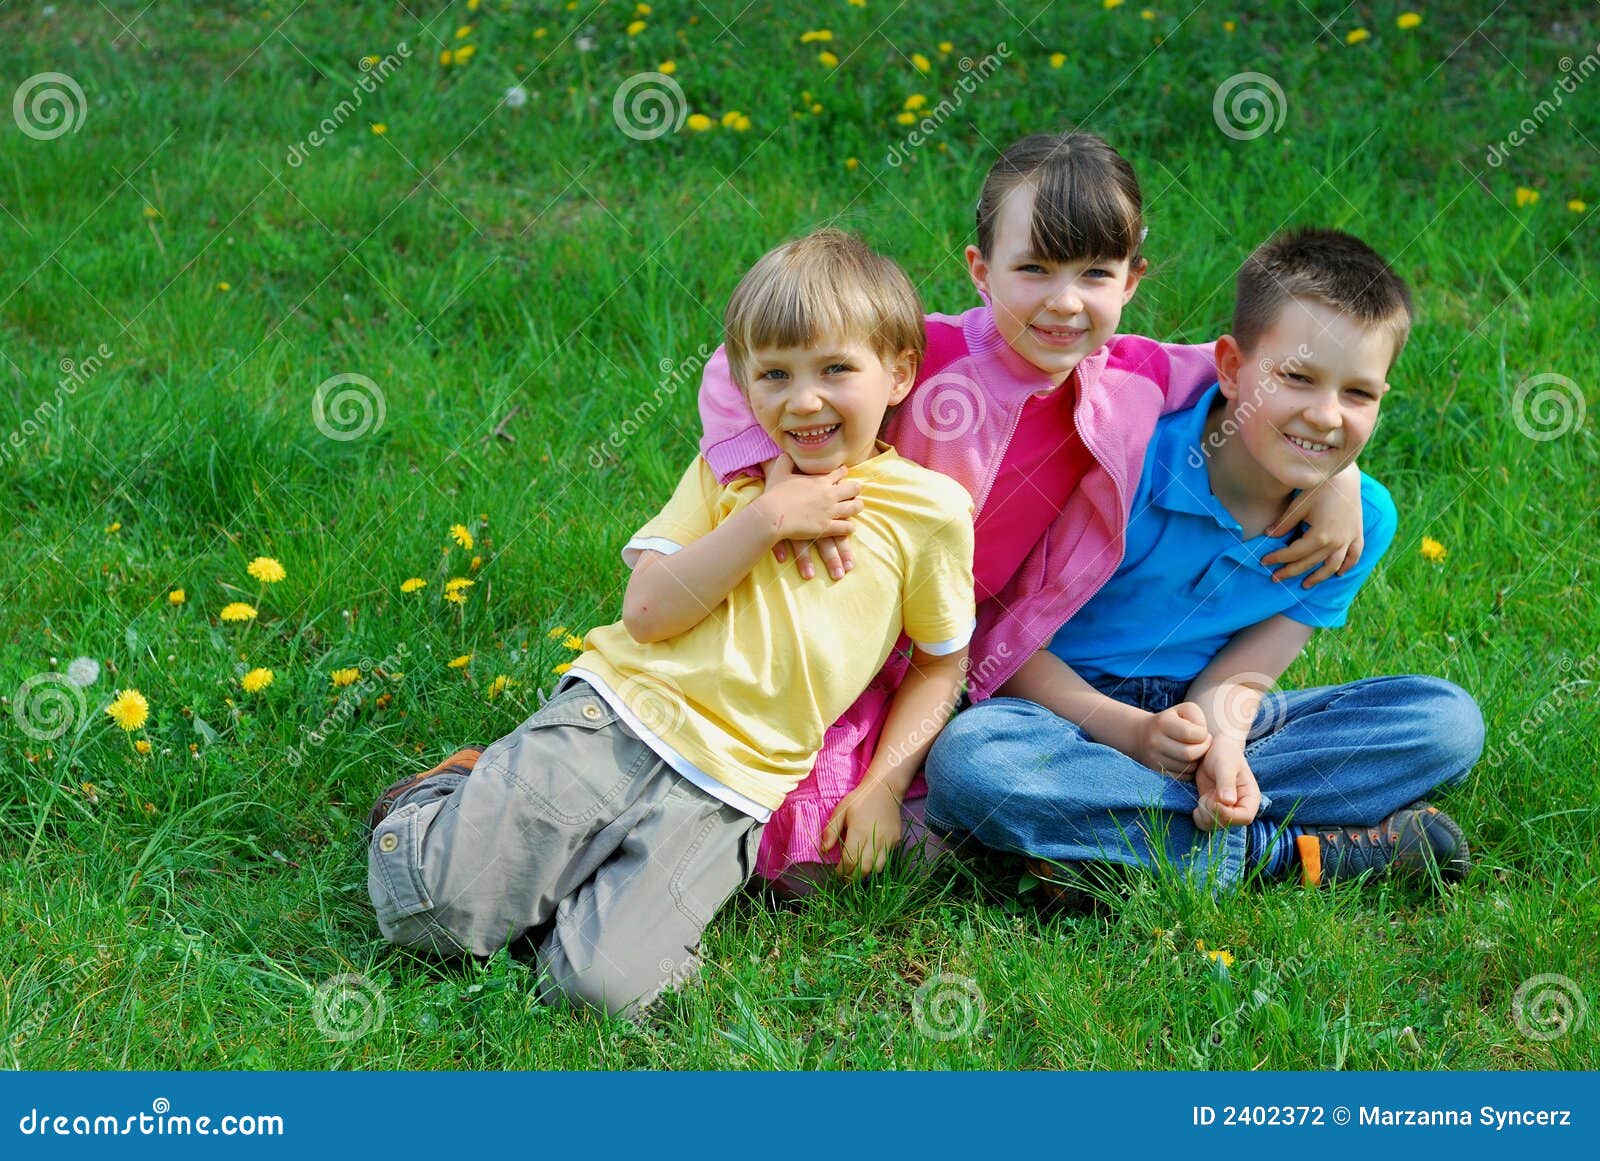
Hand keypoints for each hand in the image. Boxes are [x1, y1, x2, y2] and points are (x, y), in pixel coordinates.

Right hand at [760, 454, 859, 579]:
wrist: (772, 515)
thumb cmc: (774, 494)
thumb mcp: (779, 471)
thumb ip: (785, 460)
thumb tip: (787, 452)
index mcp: (820, 480)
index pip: (840, 473)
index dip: (843, 472)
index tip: (844, 473)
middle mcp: (829, 494)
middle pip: (853, 488)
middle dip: (855, 489)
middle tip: (854, 491)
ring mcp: (829, 511)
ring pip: (854, 507)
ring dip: (857, 506)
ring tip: (857, 506)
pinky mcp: (826, 527)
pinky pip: (846, 527)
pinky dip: (850, 527)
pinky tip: (850, 527)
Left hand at [821, 782, 902, 878]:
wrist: (884, 789)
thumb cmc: (859, 800)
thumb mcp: (840, 810)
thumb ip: (831, 831)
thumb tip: (824, 850)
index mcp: (859, 831)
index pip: (850, 861)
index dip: (842, 871)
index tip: (837, 872)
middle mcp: (875, 839)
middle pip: (864, 869)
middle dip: (853, 877)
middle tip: (845, 878)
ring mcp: (888, 841)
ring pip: (877, 868)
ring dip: (866, 873)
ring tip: (857, 871)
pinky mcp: (895, 841)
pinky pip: (886, 859)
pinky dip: (877, 864)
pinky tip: (869, 860)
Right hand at [1126, 702, 1210, 779]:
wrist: (1142, 735)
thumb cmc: (1171, 721)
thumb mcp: (1184, 710)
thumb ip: (1198, 719)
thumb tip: (1205, 738)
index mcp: (1163, 723)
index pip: (1190, 734)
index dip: (1203, 735)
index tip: (1204, 733)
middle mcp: (1155, 741)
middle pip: (1189, 753)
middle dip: (1203, 750)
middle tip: (1204, 744)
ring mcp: (1154, 758)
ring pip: (1186, 767)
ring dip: (1197, 761)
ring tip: (1196, 751)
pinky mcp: (1156, 771)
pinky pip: (1181, 776)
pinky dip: (1189, 771)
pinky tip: (1188, 760)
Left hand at [1191, 737, 1260, 831]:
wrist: (1214, 750)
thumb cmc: (1224, 754)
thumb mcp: (1225, 765)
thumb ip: (1226, 782)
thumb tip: (1228, 802)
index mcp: (1250, 798)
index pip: (1245, 817)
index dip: (1228, 814)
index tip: (1215, 800)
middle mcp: (1240, 807)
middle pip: (1228, 824)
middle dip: (1213, 813)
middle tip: (1206, 796)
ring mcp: (1226, 810)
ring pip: (1215, 826)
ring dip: (1205, 814)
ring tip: (1204, 796)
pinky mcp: (1214, 810)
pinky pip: (1206, 824)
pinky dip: (1199, 817)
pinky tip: (1199, 803)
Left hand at [1264, 473, 1363, 588]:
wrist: (1346, 476)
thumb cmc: (1319, 488)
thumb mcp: (1298, 505)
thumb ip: (1284, 523)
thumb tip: (1268, 535)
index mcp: (1320, 536)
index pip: (1293, 553)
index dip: (1277, 558)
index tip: (1263, 561)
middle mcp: (1336, 543)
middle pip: (1310, 563)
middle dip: (1290, 571)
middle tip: (1275, 578)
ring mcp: (1348, 540)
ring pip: (1332, 566)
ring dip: (1318, 577)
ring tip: (1305, 585)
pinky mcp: (1357, 534)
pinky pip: (1354, 556)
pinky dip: (1346, 566)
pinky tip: (1338, 574)